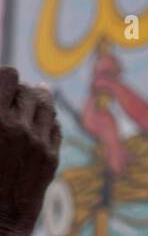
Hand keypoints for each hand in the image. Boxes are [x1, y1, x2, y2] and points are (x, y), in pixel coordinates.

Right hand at [0, 68, 60, 235]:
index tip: (2, 86)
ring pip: (47, 106)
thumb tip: (4, 88)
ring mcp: (39, 144)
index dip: (5, 79)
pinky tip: (38, 125)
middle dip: (19, 92)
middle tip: (12, 98)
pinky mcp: (51, 160)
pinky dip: (47, 122)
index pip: (9, 76)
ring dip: (37, 102)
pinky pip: (55, 127)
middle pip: (29, 89)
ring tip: (29, 104)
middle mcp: (20, 128)